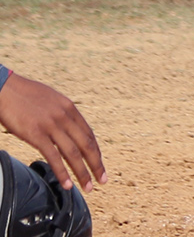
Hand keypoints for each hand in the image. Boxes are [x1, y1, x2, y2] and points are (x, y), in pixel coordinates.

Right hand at [0, 73, 104, 191]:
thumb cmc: (25, 95)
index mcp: (70, 108)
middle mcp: (65, 117)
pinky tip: (67, 184)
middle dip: (96, 165)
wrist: (5, 88)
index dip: (96, 152)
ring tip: (88, 187)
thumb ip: (61, 113)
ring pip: (73, 153)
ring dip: (82, 173)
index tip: (99, 164)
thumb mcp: (51, 100)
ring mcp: (51, 126)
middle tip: (102, 180)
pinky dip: (62, 172)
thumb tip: (67, 126)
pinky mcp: (36, 134)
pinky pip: (53, 157)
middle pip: (86, 145)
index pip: (88, 134)